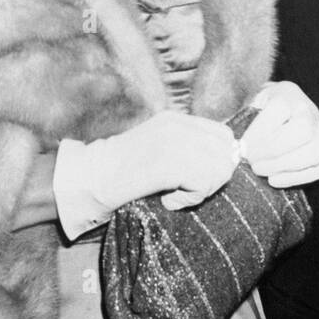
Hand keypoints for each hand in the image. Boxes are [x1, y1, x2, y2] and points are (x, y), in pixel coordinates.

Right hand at [90, 109, 235, 213]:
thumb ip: (188, 147)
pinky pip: (203, 185)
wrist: (92, 178)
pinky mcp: (169, 162)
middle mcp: (179, 125)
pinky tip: (168, 200)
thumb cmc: (124, 171)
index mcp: (177, 119)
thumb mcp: (159, 147)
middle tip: (188, 190)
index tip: (199, 177)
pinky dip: (189, 200)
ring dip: (201, 191)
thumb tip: (226, 161)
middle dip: (214, 178)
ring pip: (218, 170)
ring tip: (176, 195)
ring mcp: (174, 141)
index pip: (224, 135)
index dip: (220, 160)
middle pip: (226, 153)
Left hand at [240, 81, 318, 188]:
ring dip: (284, 166)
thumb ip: (238, 116)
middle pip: (303, 130)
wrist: (280, 113)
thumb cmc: (257, 112)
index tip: (243, 147)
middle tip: (252, 162)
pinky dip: (297, 178)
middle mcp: (310, 110)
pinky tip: (274, 180)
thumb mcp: (247, 104)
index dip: (260, 131)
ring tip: (260, 171)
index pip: (280, 109)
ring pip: (314, 151)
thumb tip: (223, 138)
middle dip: (274, 150)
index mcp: (288, 94)